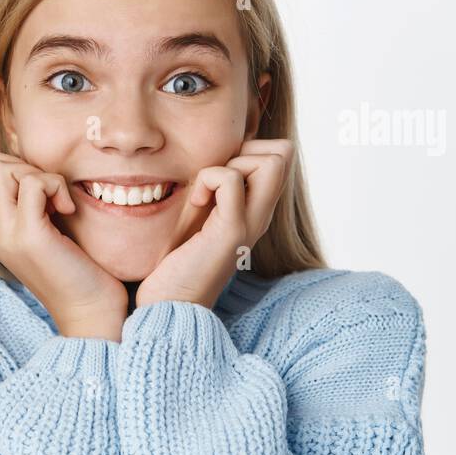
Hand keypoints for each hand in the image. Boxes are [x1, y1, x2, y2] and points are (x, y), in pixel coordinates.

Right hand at [0, 147, 126, 339]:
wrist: (90, 312)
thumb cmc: (77, 268)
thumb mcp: (46, 229)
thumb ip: (32, 202)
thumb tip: (37, 167)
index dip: (18, 166)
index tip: (45, 193)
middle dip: (25, 165)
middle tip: (51, 195)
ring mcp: (4, 234)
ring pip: (1, 168)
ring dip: (40, 175)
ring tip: (59, 204)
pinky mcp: (28, 237)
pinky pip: (32, 184)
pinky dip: (55, 187)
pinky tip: (68, 210)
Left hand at [135, 139, 294, 310]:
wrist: (170, 305)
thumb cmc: (175, 264)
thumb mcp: (197, 218)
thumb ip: (211, 192)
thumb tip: (209, 159)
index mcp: (254, 210)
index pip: (279, 157)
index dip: (248, 148)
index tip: (217, 172)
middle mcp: (260, 215)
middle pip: (284, 153)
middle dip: (246, 148)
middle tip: (215, 176)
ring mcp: (251, 223)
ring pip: (272, 160)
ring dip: (229, 163)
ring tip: (205, 193)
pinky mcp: (232, 231)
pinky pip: (232, 179)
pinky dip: (209, 178)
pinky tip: (196, 203)